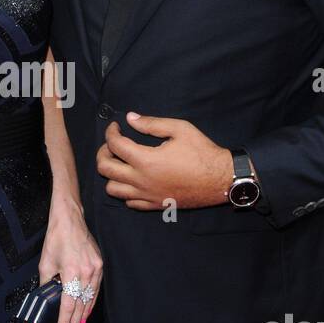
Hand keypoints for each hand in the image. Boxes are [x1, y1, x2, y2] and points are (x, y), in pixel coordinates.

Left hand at [37, 197, 102, 322]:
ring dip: (85, 314)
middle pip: (81, 304)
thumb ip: (47, 283)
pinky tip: (87, 309)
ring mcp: (97, 269)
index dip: (65, 321)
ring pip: (91, 298)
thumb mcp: (45, 263)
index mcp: (72, 272)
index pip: (69, 304)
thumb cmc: (56, 239)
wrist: (70, 220)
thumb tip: (47, 298)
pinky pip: (96, 288)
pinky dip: (91, 301)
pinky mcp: (100, 265)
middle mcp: (87, 272)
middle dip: (76, 322)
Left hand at [96, 113, 232, 210]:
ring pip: (112, 189)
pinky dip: (125, 191)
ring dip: (111, 174)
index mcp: (145, 160)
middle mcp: (141, 180)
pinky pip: (129, 202)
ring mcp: (146, 195)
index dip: (111, 132)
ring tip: (120, 163)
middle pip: (105, 168)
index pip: (115, 145)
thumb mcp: (180, 129)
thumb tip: (130, 118)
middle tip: (112, 144)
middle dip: (103, 152)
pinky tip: (133, 180)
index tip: (116, 126)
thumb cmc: (202, 152)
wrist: (220, 179)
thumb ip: (151, 123)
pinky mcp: (154, 205)